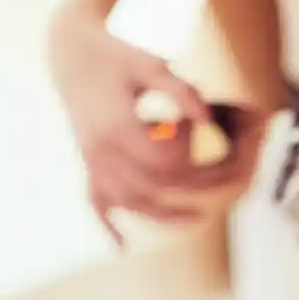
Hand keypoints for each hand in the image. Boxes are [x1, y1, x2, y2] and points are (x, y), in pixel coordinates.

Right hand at [48, 4, 246, 241]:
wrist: (70, 53)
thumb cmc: (116, 55)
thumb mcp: (150, 66)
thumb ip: (181, 93)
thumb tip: (209, 122)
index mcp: (117, 127)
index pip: (164, 160)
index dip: (192, 150)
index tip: (204, 127)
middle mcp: (101, 151)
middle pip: (155, 185)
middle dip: (195, 184)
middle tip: (227, 172)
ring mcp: (92, 161)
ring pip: (130, 202)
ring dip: (163, 216)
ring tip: (198, 219)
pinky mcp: (87, 163)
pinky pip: (95, 202)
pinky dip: (108, 226)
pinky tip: (122, 246)